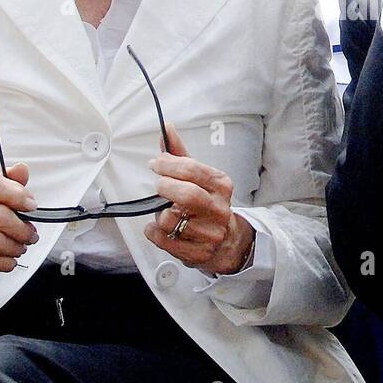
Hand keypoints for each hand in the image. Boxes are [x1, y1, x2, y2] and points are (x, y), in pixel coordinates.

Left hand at [146, 123, 253, 274]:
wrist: (227, 242)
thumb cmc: (208, 204)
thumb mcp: (200, 177)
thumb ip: (180, 154)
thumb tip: (167, 128)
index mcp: (221, 185)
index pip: (192, 169)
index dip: (168, 164)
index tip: (156, 164)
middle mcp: (219, 209)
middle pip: (187, 195)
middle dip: (165, 187)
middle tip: (159, 186)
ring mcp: (210, 233)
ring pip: (170, 220)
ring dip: (158, 214)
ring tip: (166, 212)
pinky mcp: (198, 253)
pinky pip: (163, 240)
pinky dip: (154, 232)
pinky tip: (161, 228)